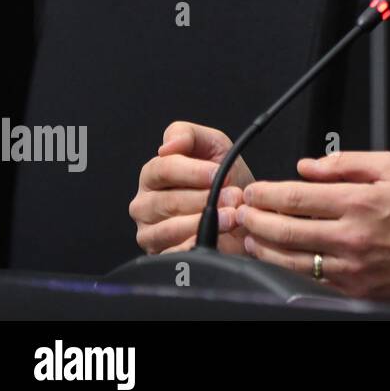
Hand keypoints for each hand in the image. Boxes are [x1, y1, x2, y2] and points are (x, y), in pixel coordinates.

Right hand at [129, 121, 255, 255]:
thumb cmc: (227, 178)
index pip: (162, 170)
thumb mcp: (213, 145)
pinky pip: (172, 253)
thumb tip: (167, 146)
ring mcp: (151, 232)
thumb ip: (188, 134)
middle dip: (205, 199)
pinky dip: (196, 244)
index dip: (192, 171)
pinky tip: (215, 236)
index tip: (217, 173)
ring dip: (204, 222)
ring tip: (232, 216)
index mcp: (153, 175)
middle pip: (167, 201)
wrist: (243, 213)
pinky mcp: (161, 255)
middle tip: (233, 197)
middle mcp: (145, 204)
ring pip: (168, 229)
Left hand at [238, 151, 389, 301]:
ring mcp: (351, 267)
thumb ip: (347, 162)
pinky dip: (286, 270)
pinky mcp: (354, 290)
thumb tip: (308, 166)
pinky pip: (310, 281)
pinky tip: (277, 260)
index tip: (254, 191)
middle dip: (254, 220)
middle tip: (241, 212)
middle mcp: (351, 236)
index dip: (266, 194)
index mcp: (360, 201)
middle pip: (284, 230)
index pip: (296, 197)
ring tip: (250, 237)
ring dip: (262, 248)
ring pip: (290, 260)